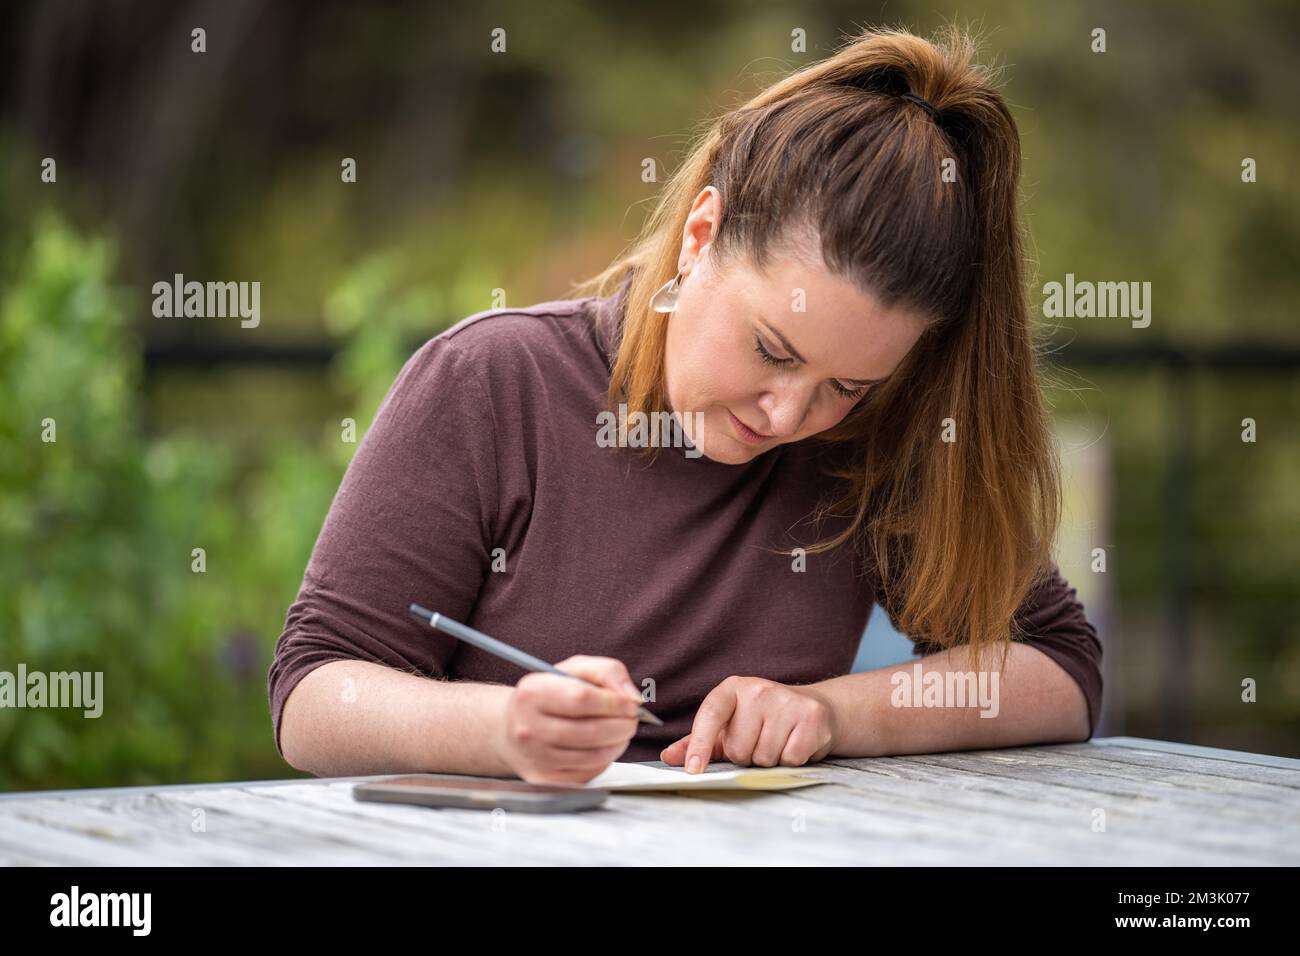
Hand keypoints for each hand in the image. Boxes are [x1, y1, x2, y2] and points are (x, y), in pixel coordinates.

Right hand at [495, 655, 644, 784]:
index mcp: (532, 693)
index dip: (615, 703)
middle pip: (591, 732)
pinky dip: (606, 759)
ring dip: (619, 743)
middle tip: (632, 719)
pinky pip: (590, 772)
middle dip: (623, 725)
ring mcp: (536, 758)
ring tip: (621, 731)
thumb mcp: (575, 669)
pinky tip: (604, 746)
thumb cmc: (550, 694)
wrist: (514, 727)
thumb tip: (633, 698)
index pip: (582, 698)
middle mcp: (528, 728)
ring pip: (594, 756)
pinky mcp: (545, 780)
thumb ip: (608, 672)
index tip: (631, 704)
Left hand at [660, 676, 836, 772]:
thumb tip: (668, 757)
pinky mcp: (810, 716)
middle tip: (758, 741)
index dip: (699, 744)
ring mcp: (786, 700)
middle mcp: (758, 689)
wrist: (814, 709)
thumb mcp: (729, 725)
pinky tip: (794, 743)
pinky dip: (791, 760)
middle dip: (746, 755)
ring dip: (769, 759)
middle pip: (739, 748)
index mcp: (732, 688)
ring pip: (764, 756)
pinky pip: (790, 758)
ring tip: (778, 741)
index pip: (710, 715)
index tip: (693, 768)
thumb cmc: (764, 720)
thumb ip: (697, 741)